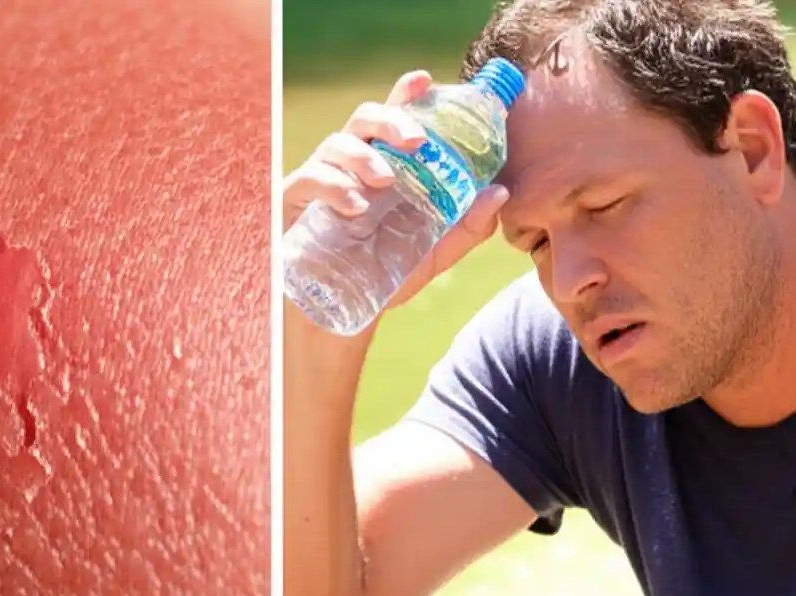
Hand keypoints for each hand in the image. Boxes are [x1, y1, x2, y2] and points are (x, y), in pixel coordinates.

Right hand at [282, 70, 510, 312]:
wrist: (341, 315)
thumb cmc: (384, 274)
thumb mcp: (433, 253)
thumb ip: (466, 226)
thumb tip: (500, 192)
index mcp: (384, 163)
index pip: (394, 119)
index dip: (406, 94)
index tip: (424, 79)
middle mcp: (351, 163)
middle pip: (365, 118)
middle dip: (390, 120)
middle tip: (416, 141)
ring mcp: (320, 178)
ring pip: (336, 143)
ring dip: (363, 155)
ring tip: (384, 179)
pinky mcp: (295, 201)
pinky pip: (309, 179)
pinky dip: (333, 186)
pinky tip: (354, 206)